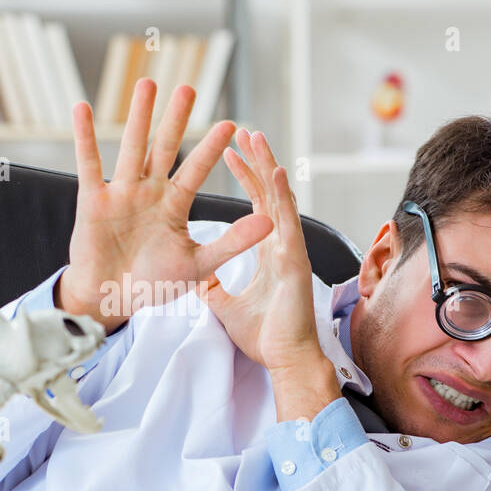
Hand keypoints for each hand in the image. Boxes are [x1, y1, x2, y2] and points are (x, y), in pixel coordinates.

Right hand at [57, 79, 273, 332]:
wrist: (111, 301)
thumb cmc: (153, 284)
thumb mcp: (198, 265)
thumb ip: (232, 242)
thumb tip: (270, 221)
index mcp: (173, 206)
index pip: (196, 171)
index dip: (211, 149)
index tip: (230, 124)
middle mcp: (149, 193)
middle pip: (164, 149)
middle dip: (176, 119)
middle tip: (188, 88)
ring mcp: (121, 193)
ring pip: (131, 148)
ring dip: (138, 117)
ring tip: (147, 84)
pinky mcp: (93, 200)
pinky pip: (89, 164)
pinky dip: (84, 137)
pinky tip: (82, 108)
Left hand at [201, 130, 339, 419]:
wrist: (284, 359)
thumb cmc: (265, 335)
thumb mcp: (226, 305)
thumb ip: (214, 286)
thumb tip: (198, 277)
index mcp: (268, 250)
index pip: (255, 204)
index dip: (245, 178)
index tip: (230, 153)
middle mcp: (281, 243)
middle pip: (267, 192)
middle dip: (256, 161)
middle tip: (244, 131)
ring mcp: (289, 249)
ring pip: (278, 199)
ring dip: (268, 166)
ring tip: (256, 137)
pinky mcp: (293, 260)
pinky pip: (286, 222)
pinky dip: (280, 196)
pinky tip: (274, 171)